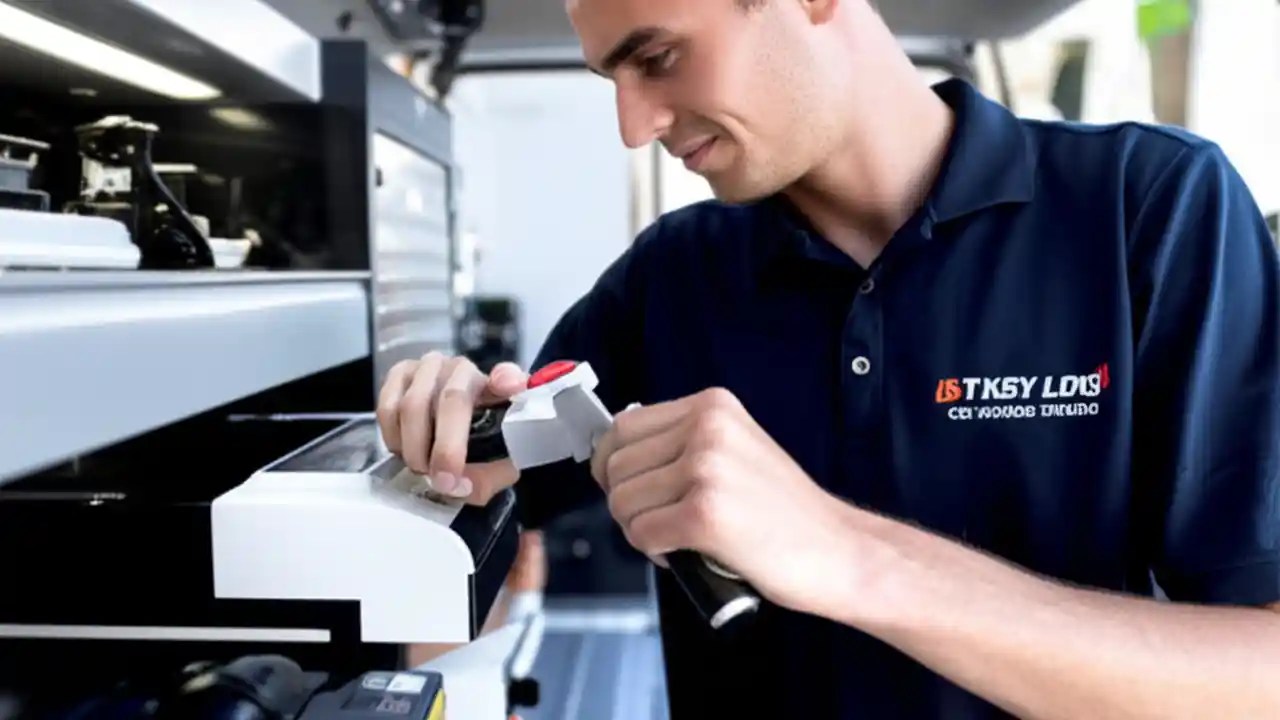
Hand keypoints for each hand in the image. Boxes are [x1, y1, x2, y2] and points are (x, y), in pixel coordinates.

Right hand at [377, 352, 525, 503]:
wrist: (453, 435)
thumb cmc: (479, 445)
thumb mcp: (494, 467)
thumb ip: (486, 479)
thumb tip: (459, 486)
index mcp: (499, 386)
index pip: (507, 376)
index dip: (507, 380)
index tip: (510, 389)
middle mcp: (463, 369)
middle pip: (452, 399)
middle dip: (445, 448)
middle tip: (442, 482)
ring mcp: (429, 367)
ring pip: (412, 405)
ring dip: (414, 447)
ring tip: (422, 468)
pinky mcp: (400, 374)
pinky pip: (388, 407)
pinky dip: (392, 437)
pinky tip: (405, 451)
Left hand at [591, 387, 853, 614]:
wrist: (838, 550)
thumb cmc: (784, 511)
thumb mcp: (734, 448)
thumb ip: (681, 441)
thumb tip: (613, 454)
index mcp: (712, 405)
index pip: (621, 427)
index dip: (614, 465)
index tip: (632, 488)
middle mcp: (706, 428)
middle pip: (614, 465)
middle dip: (626, 502)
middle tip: (662, 521)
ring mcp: (706, 469)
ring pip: (622, 502)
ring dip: (641, 529)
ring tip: (682, 537)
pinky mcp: (705, 515)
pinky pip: (641, 534)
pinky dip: (656, 552)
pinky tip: (689, 553)